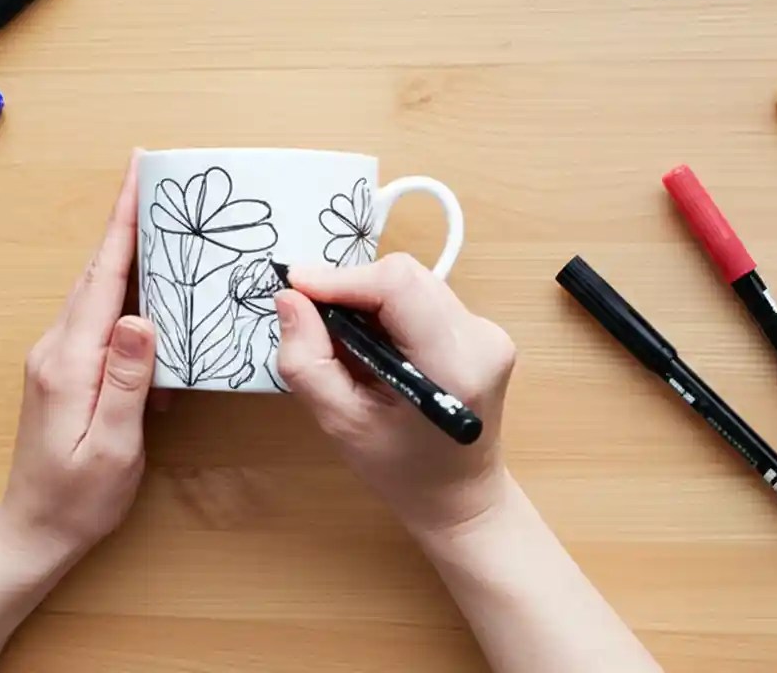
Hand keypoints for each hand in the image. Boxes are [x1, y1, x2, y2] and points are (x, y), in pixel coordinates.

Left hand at [0, 150, 156, 558]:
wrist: (33, 530)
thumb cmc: (78, 498)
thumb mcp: (113, 445)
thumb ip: (127, 381)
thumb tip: (141, 319)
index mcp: (70, 361)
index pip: (103, 278)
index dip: (123, 223)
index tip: (137, 174)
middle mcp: (56, 348)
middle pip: (97, 273)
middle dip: (125, 223)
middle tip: (153, 179)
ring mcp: (56, 357)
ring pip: (98, 293)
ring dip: (127, 257)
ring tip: (159, 226)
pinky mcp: (62, 370)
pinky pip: (98, 320)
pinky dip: (125, 297)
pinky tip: (150, 301)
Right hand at [274, 253, 516, 536]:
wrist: (460, 498)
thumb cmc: (402, 471)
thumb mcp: (342, 424)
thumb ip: (308, 361)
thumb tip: (289, 299)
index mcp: (454, 365)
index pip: (398, 286)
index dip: (341, 279)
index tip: (295, 289)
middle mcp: (481, 338)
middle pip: (404, 278)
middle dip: (350, 290)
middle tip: (311, 320)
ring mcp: (487, 331)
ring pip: (411, 284)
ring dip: (367, 301)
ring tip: (342, 342)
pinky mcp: (481, 331)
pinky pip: (422, 299)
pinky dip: (386, 312)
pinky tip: (372, 348)